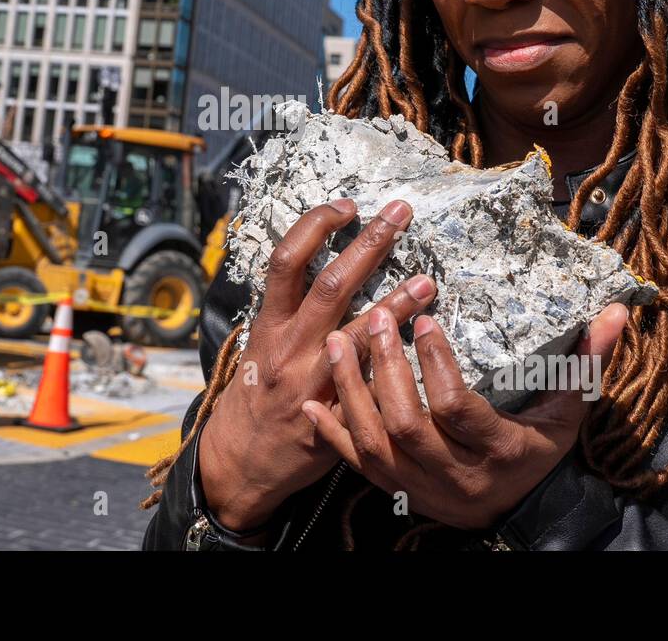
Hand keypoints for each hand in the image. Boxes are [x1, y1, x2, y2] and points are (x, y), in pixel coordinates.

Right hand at [198, 198, 438, 531]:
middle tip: (401, 213)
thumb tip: (323, 265)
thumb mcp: (259, 346)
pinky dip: (399, 369)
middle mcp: (290, 348)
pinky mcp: (338, 417)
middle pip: (331, 284)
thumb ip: (290, 313)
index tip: (345, 206)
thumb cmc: (254, 395)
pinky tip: (426, 351)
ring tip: (427, 282)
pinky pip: (374, 389)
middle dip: (369, 243)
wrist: (240, 462)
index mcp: (269, 324)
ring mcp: (314, 383)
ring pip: (361, 338)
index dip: (315, 226)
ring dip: (397, 305)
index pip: (286, 261)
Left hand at [302, 301, 628, 530]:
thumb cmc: (538, 451)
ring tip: (339, 341)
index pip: (457, 409)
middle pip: (406, 423)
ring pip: (373, 443)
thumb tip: (617, 313)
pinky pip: (354, 465)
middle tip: (376, 318)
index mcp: (498, 451)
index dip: (437, 367)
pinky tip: (311, 401)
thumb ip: (586, 363)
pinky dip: (330, 433)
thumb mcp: (567, 412)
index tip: (424, 322)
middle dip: (385, 369)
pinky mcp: (393, 490)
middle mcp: (454, 475)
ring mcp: (418, 486)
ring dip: (351, 391)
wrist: (514, 513)